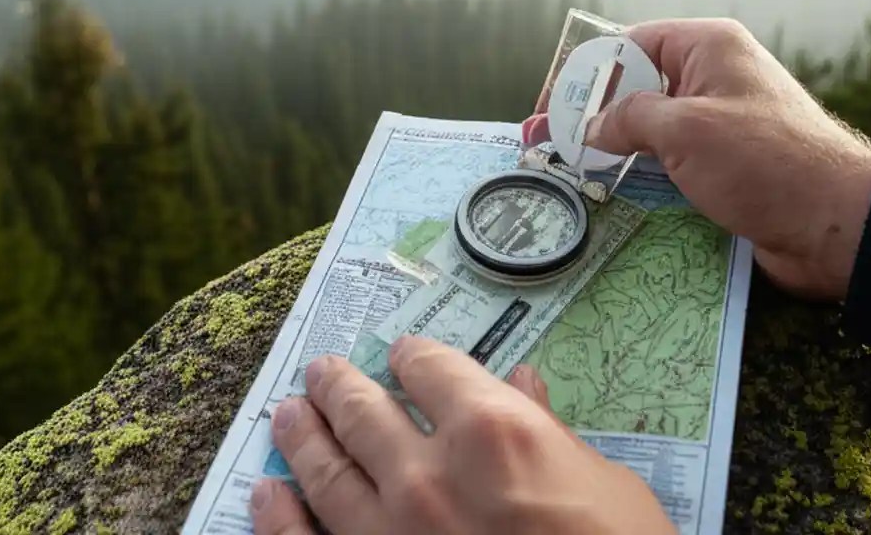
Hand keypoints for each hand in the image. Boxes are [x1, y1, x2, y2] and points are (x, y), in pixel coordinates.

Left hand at [248, 336, 674, 534]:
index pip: (433, 368)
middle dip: (341, 386)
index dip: (413, 355)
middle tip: (322, 372)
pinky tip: (265, 495)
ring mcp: (387, 532)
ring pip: (324, 469)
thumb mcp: (605, 485)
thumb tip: (526, 386)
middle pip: (365, 411)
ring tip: (287, 415)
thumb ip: (550, 432)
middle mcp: (427, 472)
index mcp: (491, 431)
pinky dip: (277, 517)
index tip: (402, 353)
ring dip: (301, 437)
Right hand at [524, 18, 870, 299]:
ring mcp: (720, 126)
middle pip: (636, 89)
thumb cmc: (766, 162)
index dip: (586, 73)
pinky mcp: (726, 168)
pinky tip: (613, 197)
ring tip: (570, 176)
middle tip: (548, 147)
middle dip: (593, 117)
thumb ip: (628, 119)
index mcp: (708, 48)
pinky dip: (643, 179)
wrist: (836, 224)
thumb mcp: (686, 130)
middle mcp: (714, 79)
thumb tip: (592, 128)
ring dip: (616, 153)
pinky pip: (672, 165)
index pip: (630, 44)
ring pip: (652, 133)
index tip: (551, 108)